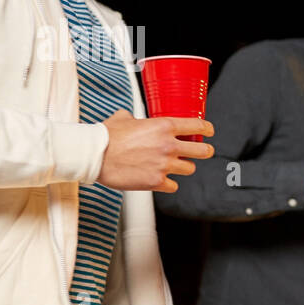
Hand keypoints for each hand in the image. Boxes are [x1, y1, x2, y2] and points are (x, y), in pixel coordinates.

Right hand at [98, 110, 213, 192]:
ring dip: (183, 167)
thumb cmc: (106, 137)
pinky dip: (168, 184)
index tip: (209, 132)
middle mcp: (169, 145)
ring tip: (173, 166)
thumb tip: (133, 118)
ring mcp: (164, 165)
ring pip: (190, 169)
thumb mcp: (124, 118)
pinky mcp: (157, 182)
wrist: (94, 155)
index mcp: (164, 126)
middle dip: (204, 151)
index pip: (197, 126)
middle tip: (201, 152)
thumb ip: (136, 118)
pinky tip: (159, 179)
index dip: (207, 129)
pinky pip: (174, 185)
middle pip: (203, 151)